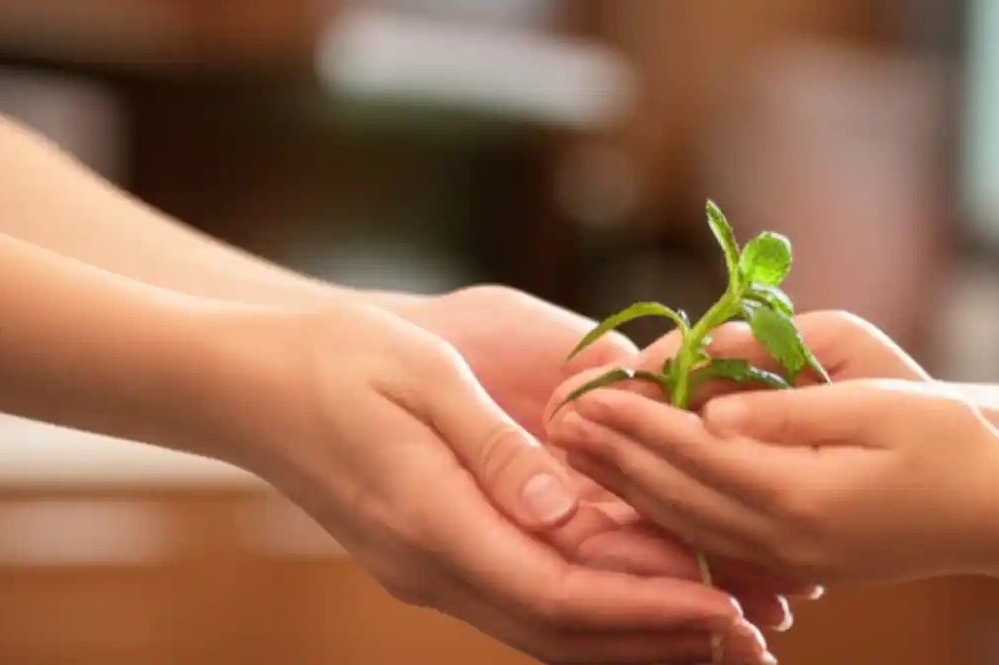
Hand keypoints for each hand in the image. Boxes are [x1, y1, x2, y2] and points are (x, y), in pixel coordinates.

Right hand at [224, 301, 773, 663]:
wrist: (246, 385)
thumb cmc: (332, 360)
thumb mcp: (420, 377)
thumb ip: (493, 448)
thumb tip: (565, 510)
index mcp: (433, 522)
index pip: (559, 591)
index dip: (648, 607)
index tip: (727, 608)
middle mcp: (434, 566)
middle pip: (563, 631)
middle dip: (660, 639)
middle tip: (752, 635)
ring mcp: (430, 569)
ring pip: (547, 627)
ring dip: (632, 634)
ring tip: (718, 629)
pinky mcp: (433, 554)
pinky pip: (526, 598)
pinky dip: (591, 609)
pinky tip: (638, 597)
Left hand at [548, 375, 998, 585]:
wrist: (998, 513)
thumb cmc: (947, 443)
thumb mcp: (876, 406)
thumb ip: (789, 410)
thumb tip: (711, 411)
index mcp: (801, 495)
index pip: (694, 454)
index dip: (636, 422)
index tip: (587, 395)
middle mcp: (784, 538)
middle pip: (674, 494)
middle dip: (613, 456)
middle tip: (558, 421)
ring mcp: (789, 558)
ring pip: (685, 522)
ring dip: (627, 485)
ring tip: (580, 453)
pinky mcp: (796, 561)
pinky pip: (711, 539)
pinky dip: (663, 513)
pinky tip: (635, 493)